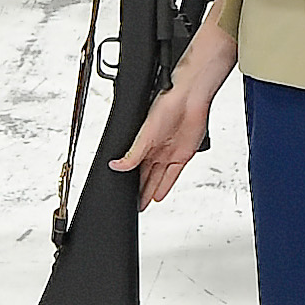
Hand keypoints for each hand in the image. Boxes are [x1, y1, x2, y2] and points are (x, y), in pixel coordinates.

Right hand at [114, 75, 215, 205]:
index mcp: (143, 142)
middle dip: (139, 190)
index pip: (133, 167)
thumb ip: (133, 154)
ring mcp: (169, 153)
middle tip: (133, 204)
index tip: (123, 195)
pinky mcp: (183, 155)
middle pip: (145, 175)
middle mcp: (155, 149)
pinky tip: (159, 194)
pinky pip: (173, 175)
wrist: (190, 100)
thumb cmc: (166, 105)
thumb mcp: (145, 134)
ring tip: (143, 204)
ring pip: (158, 177)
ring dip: (151, 190)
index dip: (128, 182)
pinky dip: (166, 185)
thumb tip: (114, 165)